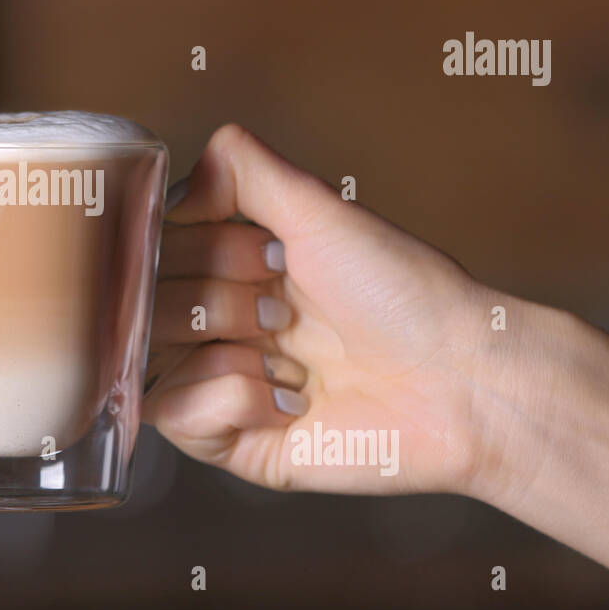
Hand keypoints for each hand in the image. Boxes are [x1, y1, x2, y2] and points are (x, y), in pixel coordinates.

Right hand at [145, 123, 491, 495]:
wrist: (459, 383)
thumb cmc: (404, 293)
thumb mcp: (319, 207)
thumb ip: (239, 168)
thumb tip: (173, 192)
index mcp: (236, 267)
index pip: (157, 247)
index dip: (203, 248)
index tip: (268, 255)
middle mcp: (222, 322)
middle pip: (149, 299)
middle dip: (222, 297)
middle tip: (288, 309)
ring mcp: (222, 382)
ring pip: (152, 353)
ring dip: (230, 345)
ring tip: (294, 355)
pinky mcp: (232, 440)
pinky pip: (175, 412)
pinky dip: (234, 398)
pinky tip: (291, 401)